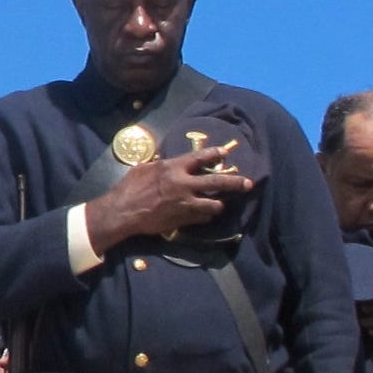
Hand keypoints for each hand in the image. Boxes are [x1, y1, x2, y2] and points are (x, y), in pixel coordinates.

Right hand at [82, 140, 254, 251]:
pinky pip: (202, 217)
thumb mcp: (143, 169)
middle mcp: (183, 184)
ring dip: (219, 203)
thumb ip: (160, 166)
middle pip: (216, 181)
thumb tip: (168, 162)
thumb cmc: (129, 188)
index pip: (200, 158)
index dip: (215, 154)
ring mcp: (185, 203)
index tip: (224, 153)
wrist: (124, 212)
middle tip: (248, 183)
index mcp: (173, 168)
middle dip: (235, 182)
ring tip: (220, 203)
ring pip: (214, 204)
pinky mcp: (183, 219)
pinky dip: (205, 215)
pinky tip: (204, 214)